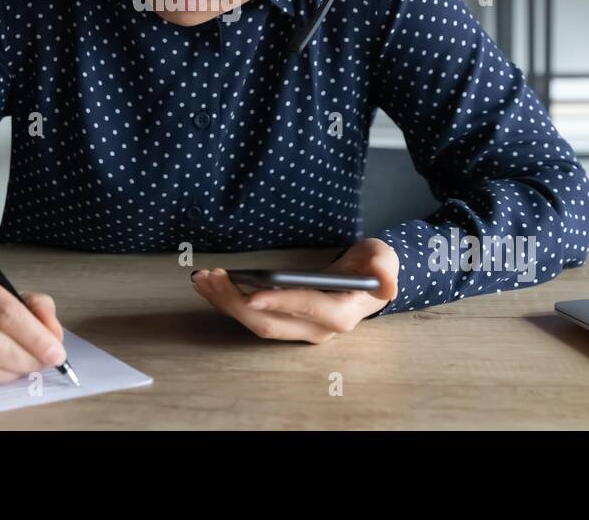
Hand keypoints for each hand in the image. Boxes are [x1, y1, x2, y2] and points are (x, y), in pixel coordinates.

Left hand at [191, 238, 399, 343]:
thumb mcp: (383, 258)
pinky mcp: (285, 323)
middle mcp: (316, 329)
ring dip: (226, 302)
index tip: (253, 292)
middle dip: (237, 302)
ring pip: (255, 323)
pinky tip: (210, 285)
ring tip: (203, 278)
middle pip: (271, 323)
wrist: (366, 281)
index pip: (306, 308)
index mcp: (340, 313)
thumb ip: (385, 268)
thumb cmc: (372, 266)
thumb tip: (386, 283)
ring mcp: (298, 330)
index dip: (280, 301)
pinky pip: (252, 317)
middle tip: (213, 277)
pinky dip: (228, 301)